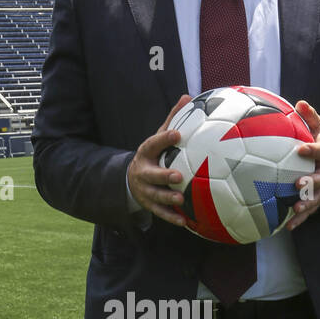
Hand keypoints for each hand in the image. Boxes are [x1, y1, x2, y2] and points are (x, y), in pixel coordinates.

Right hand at [127, 94, 191, 226]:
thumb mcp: (158, 137)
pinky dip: (171, 218)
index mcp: (146, 153)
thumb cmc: (154, 155)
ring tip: (180, 200)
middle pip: (151, 175)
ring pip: (154, 196)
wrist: (132, 179)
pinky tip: (184, 221)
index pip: (153, 144)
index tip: (177, 134)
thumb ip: (172, 119)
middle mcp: (142, 172)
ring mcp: (144, 190)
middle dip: (163, 176)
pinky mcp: (149, 205)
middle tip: (178, 176)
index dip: (164, 139)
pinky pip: (160, 213)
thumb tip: (187, 96)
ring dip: (167, 199)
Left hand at [285, 100, 319, 229]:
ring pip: (318, 197)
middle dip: (311, 182)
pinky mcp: (319, 199)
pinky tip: (288, 225)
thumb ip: (310, 117)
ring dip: (307, 204)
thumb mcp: (319, 128)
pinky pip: (311, 211)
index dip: (312, 150)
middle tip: (298, 184)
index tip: (299, 150)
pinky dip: (300, 219)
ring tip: (295, 207)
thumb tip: (299, 103)